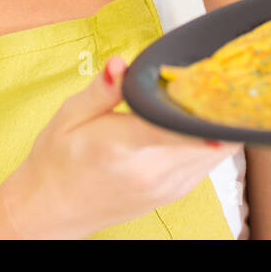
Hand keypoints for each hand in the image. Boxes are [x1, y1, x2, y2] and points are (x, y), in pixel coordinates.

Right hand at [1, 55, 240, 238]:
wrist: (51, 208)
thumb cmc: (57, 159)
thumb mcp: (70, 115)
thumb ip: (102, 89)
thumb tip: (122, 63)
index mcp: (122, 147)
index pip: (178, 126)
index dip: (205, 104)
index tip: (216, 78)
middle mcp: (152, 172)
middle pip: (209, 135)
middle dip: (217, 104)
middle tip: (214, 75)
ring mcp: (167, 187)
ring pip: (218, 150)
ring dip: (218, 122)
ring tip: (209, 94)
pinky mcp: (175, 193)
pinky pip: (209, 162)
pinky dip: (212, 139)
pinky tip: (198, 120)